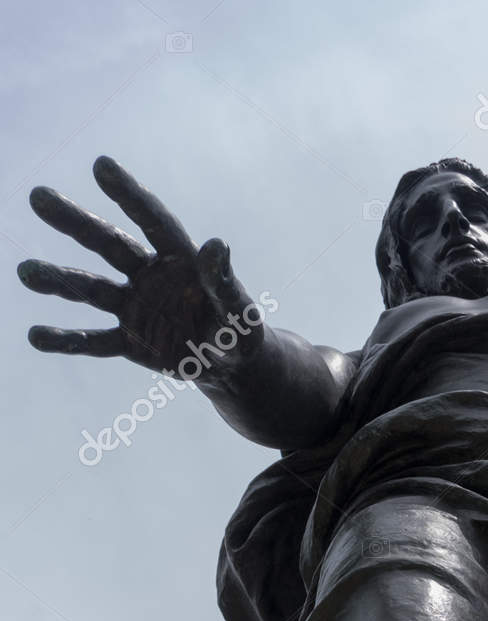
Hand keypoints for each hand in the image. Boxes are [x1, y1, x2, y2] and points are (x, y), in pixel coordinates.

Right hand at [18, 156, 263, 379]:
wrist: (228, 367)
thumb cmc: (239, 333)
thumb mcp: (240, 314)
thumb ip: (225, 283)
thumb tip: (216, 245)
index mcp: (179, 259)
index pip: (151, 220)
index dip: (128, 195)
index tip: (101, 165)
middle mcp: (149, 275)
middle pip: (108, 243)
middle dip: (75, 223)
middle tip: (38, 197)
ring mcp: (135, 307)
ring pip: (91, 289)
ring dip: (59, 281)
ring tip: (25, 272)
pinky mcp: (129, 341)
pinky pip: (93, 340)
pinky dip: (67, 340)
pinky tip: (36, 336)